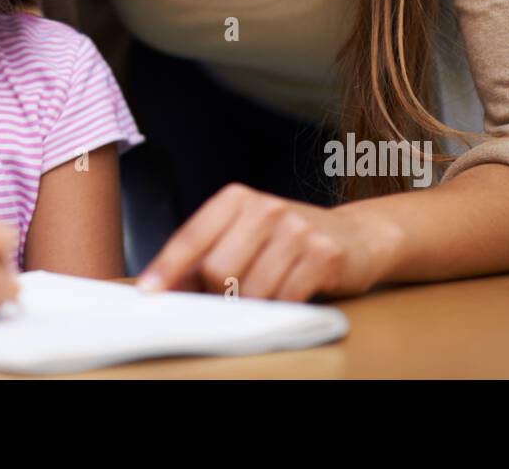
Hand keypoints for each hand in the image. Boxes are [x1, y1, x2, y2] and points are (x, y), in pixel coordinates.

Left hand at [135, 183, 402, 301]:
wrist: (358, 236)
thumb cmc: (291, 240)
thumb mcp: (247, 234)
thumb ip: (209, 253)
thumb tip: (165, 287)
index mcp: (237, 199)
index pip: (191, 237)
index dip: (167, 268)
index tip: (149, 293)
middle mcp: (265, 208)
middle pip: (216, 269)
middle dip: (215, 295)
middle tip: (227, 301)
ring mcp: (296, 230)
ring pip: (249, 289)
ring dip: (250, 306)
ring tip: (261, 299)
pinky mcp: (322, 256)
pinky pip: (284, 299)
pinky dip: (279, 310)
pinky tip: (285, 300)